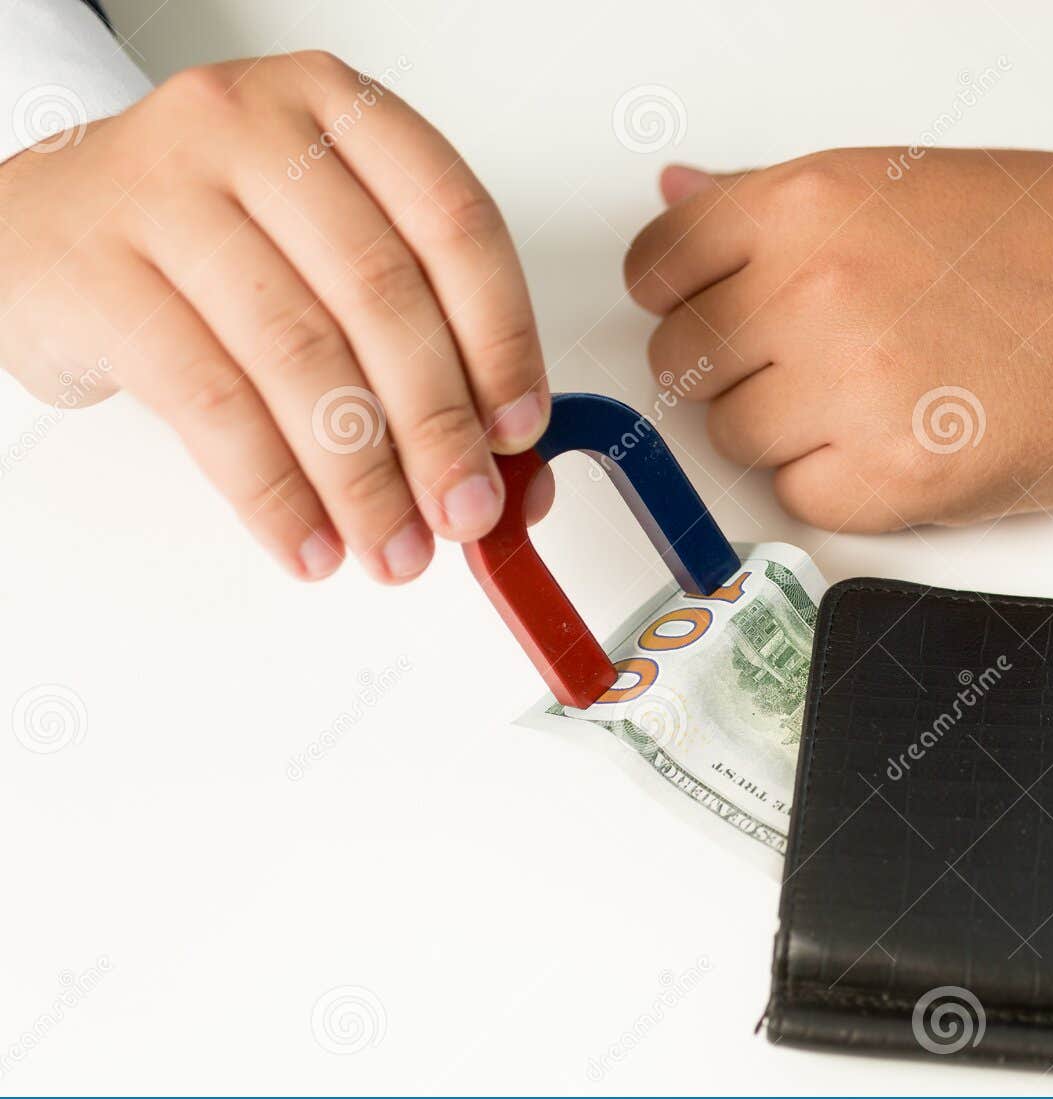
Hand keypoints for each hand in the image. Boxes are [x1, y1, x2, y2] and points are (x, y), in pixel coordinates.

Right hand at [0, 52, 551, 581]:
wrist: (43, 227)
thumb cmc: (212, 245)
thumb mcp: (324, 259)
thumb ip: (426, 345)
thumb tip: (517, 474)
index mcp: (340, 110)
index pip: (454, 222)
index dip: (502, 337)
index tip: (518, 431)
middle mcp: (254, 129)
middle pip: (380, 295)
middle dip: (437, 429)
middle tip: (464, 513)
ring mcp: (165, 190)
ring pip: (298, 354)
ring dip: (361, 478)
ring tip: (391, 547)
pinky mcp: (96, 271)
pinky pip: (209, 402)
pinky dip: (272, 491)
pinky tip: (308, 539)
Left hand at [623, 149, 1052, 531]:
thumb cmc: (1046, 239)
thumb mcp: (895, 183)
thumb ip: (768, 202)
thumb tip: (677, 194)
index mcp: (805, 206)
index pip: (657, 262)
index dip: (676, 294)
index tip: (704, 308)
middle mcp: (811, 293)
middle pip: (684, 361)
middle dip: (730, 367)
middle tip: (807, 360)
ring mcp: (848, 391)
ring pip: (733, 437)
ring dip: (784, 429)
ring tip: (869, 399)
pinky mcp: (891, 480)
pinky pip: (800, 497)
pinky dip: (836, 482)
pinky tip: (898, 441)